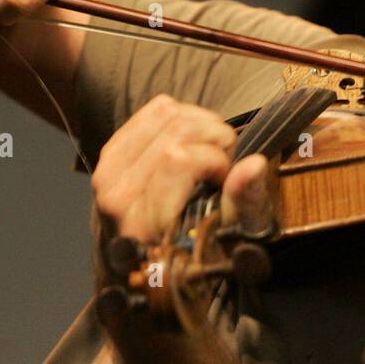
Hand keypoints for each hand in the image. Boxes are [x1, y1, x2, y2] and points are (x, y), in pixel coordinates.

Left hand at [92, 94, 271, 245]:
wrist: (153, 254)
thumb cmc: (196, 248)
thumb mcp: (228, 235)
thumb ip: (243, 200)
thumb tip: (255, 163)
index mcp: (144, 223)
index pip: (178, 159)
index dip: (215, 160)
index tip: (225, 179)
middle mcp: (117, 195)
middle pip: (176, 131)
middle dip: (215, 137)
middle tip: (223, 163)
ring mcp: (109, 169)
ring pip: (167, 113)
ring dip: (204, 123)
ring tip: (212, 151)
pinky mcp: (111, 150)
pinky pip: (156, 109)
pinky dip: (186, 115)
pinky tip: (194, 141)